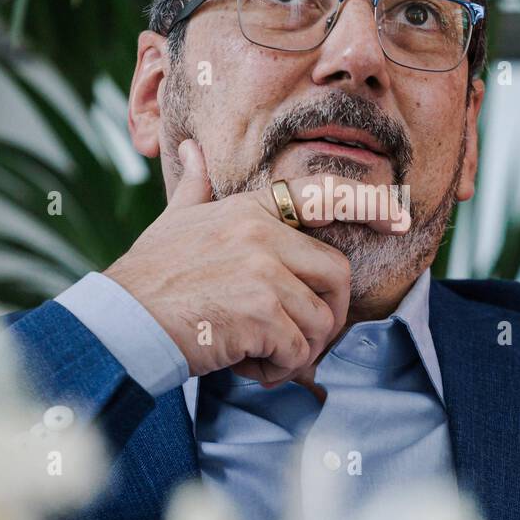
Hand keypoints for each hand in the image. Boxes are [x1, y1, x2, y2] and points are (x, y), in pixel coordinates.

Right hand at [103, 139, 408, 386]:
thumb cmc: (148, 277)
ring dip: (298, 351)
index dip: (367, 203)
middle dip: (329, 315)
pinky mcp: (261, 312)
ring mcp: (264, 271)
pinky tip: (246, 366)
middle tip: (299, 340)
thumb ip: (194, 189)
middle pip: (337, 275)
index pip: (322, 196)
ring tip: (259, 355)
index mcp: (250, 211)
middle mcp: (263, 234)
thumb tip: (191, 150)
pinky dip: (279, 369)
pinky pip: (300, 350)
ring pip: (321, 321)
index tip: (397, 217)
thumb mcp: (174, 222)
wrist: (121, 322)